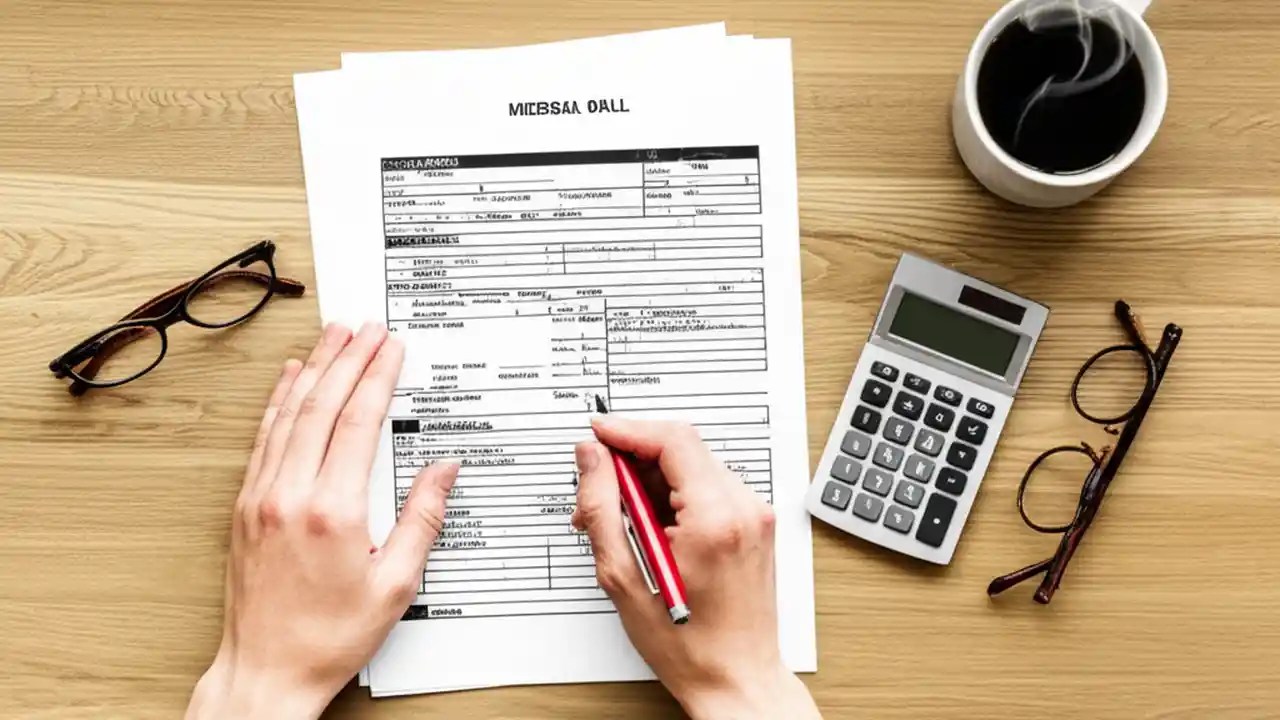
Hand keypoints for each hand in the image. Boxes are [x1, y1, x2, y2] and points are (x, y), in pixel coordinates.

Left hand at [186, 323, 458, 719]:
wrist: (265, 672)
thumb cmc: (329, 637)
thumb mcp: (396, 585)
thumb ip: (422, 519)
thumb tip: (443, 470)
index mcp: (333, 511)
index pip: (359, 421)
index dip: (378, 376)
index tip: (391, 348)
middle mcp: (290, 495)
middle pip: (322, 406)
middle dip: (348, 359)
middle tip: (367, 327)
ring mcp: (260, 498)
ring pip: (288, 414)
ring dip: (314, 369)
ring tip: (333, 337)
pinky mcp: (243, 507)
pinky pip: (263, 438)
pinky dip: (278, 402)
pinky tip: (289, 381)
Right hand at [572, 417, 820, 719]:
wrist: (736, 679)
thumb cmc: (689, 644)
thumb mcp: (624, 577)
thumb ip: (601, 508)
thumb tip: (592, 459)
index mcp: (716, 518)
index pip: (672, 440)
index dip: (627, 430)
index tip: (597, 435)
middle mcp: (744, 508)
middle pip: (682, 449)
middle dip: (632, 461)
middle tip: (595, 491)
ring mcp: (754, 515)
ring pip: (692, 467)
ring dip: (650, 482)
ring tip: (620, 524)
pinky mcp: (753, 524)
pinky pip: (707, 489)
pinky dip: (673, 498)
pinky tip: (650, 530)